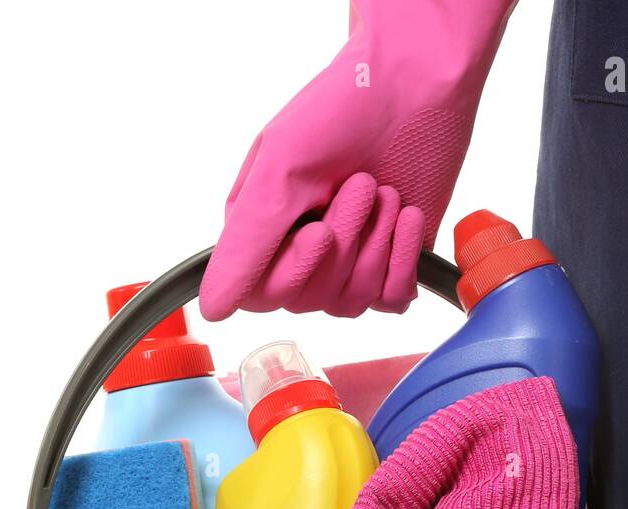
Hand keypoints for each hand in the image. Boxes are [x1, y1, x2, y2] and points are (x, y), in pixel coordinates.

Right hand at [199, 0, 515, 320]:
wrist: (415, 83)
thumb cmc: (341, 110)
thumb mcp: (280, 169)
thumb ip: (245, 243)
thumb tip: (212, 307)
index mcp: (260, 230)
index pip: (262, 294)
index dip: (294, 271)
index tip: (319, 232)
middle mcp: (300, 254)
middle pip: (310, 298)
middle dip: (344, 241)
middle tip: (360, 184)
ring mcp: (347, 263)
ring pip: (352, 300)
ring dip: (376, 242)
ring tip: (384, 190)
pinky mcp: (391, 264)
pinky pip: (392, 299)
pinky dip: (403, 258)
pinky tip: (407, 213)